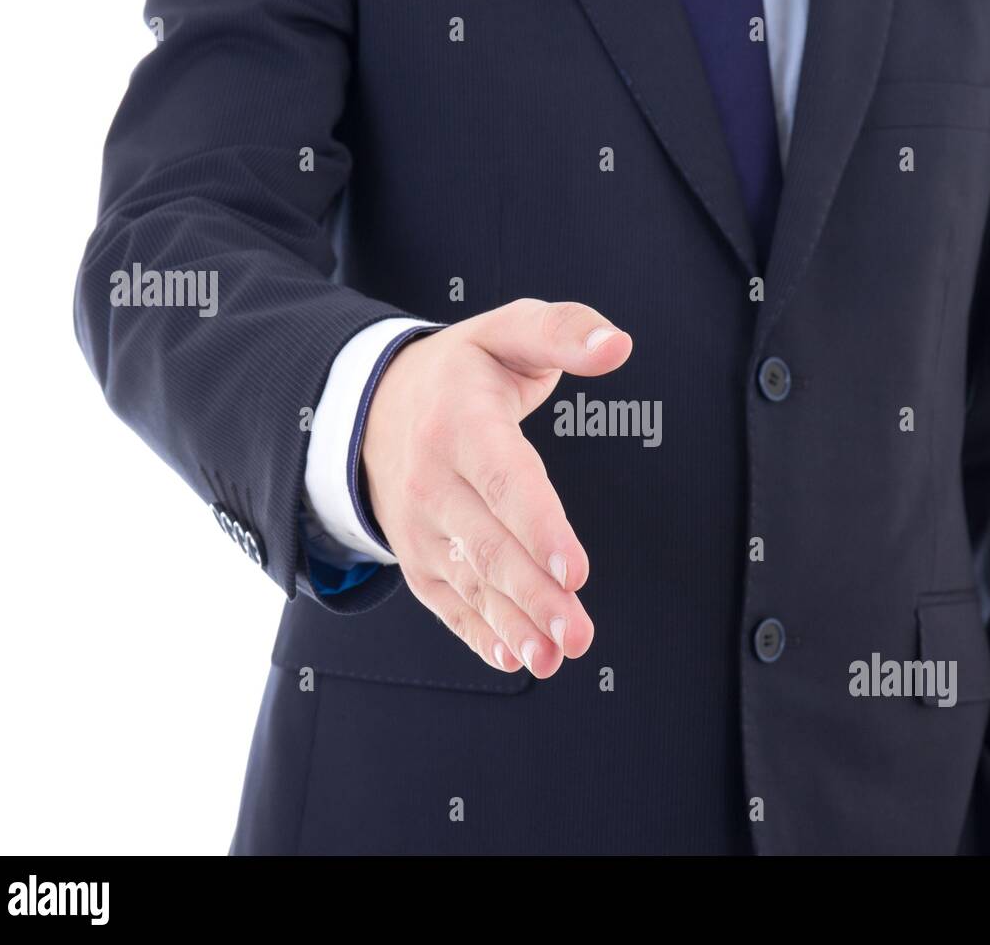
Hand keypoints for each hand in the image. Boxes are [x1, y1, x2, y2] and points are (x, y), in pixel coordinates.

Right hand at [362, 299, 631, 676]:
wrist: (371, 405)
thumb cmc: (459, 372)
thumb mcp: (507, 331)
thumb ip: (564, 332)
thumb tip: (618, 344)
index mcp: (460, 422)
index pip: (504, 480)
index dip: (539, 527)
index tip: (574, 570)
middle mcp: (433, 480)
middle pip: (489, 545)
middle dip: (534, 595)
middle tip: (577, 632)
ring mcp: (421, 526)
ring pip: (470, 582)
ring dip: (513, 625)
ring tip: (553, 657)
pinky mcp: (419, 558)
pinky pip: (448, 602)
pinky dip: (480, 634)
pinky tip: (513, 658)